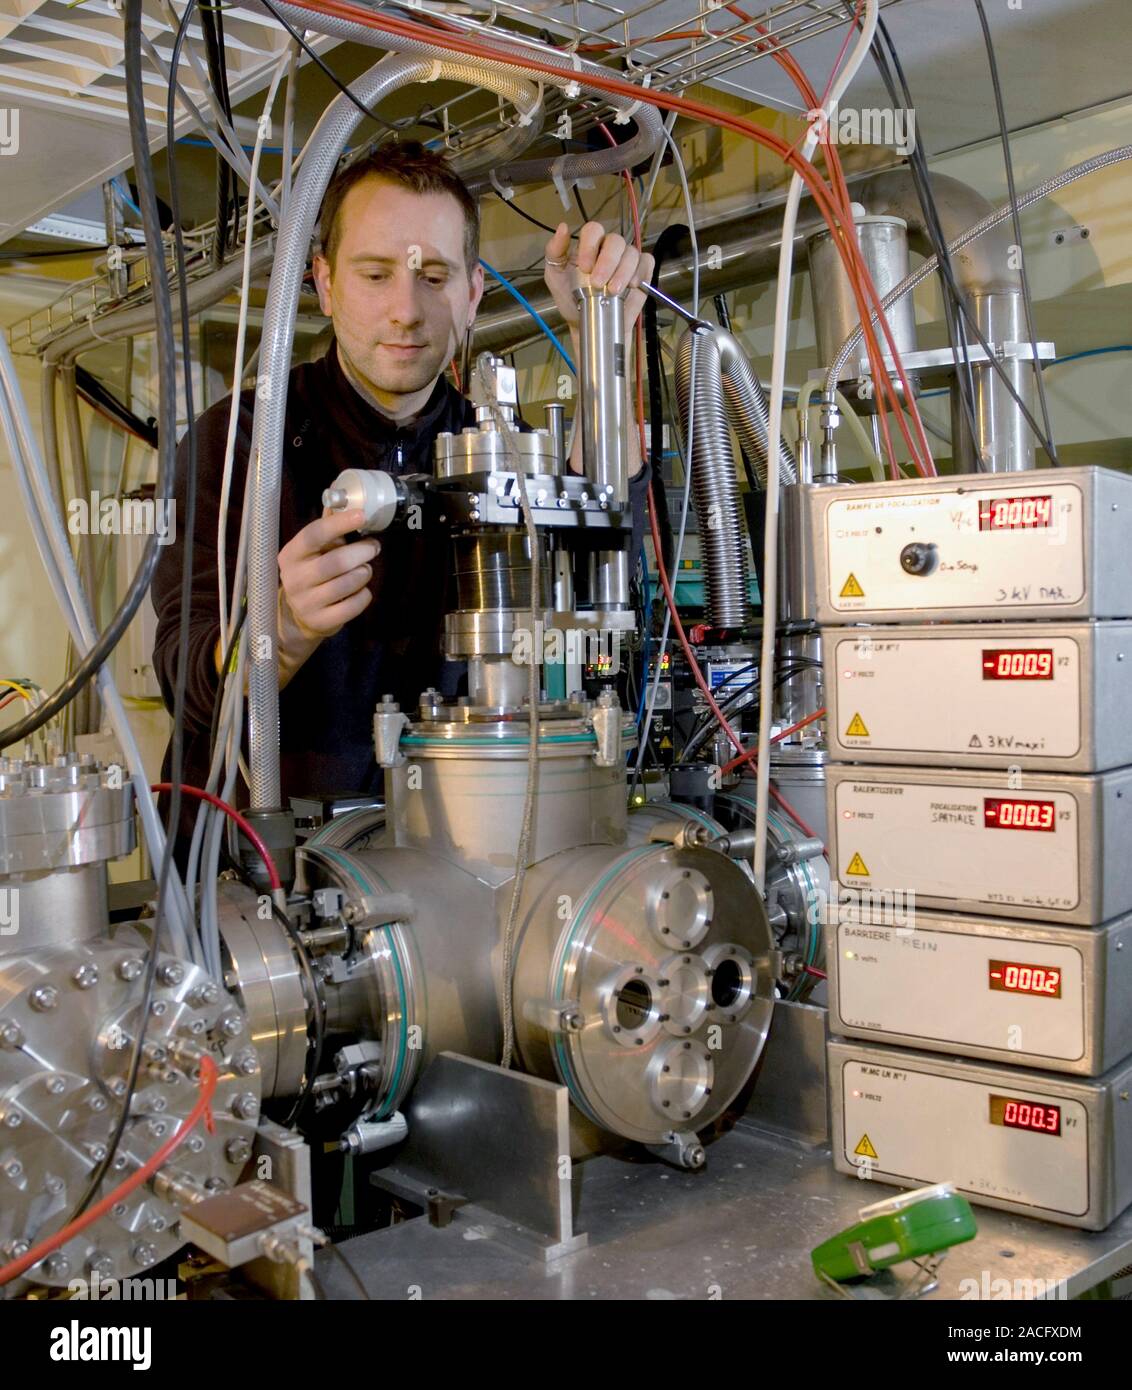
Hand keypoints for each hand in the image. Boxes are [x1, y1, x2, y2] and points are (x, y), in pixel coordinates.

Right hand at [276, 507, 379, 683]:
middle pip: (335, 562)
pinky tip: (362, 590)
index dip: (339, 524)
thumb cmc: (311, 573)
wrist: (297, 615)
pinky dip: (364, 596)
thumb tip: (340, 497)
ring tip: (365, 569)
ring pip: (346, 584)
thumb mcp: (312, 551)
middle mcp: (294, 578)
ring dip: (363, 573)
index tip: (362, 515)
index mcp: (291, 554)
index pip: (314, 535)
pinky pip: (352, 606)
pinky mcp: (320, 621)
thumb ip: (326, 528)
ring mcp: (306, 602)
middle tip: (373, 547)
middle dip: (361, 552)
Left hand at [544, 221, 654, 338]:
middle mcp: (609, 249)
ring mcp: (626, 260)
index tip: (585, 267)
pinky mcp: (641, 273)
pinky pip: (646, 263)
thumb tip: (562, 227)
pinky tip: (632, 285)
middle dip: (608, 262)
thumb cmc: (571, 300)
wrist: (589, 325)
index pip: (594, 230)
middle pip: (615, 241)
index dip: (590, 245)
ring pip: (631, 253)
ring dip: (623, 272)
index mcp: (589, 245)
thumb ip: (554, 252)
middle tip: (597, 283)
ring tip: (612, 291)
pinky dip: (641, 272)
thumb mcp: (555, 276)